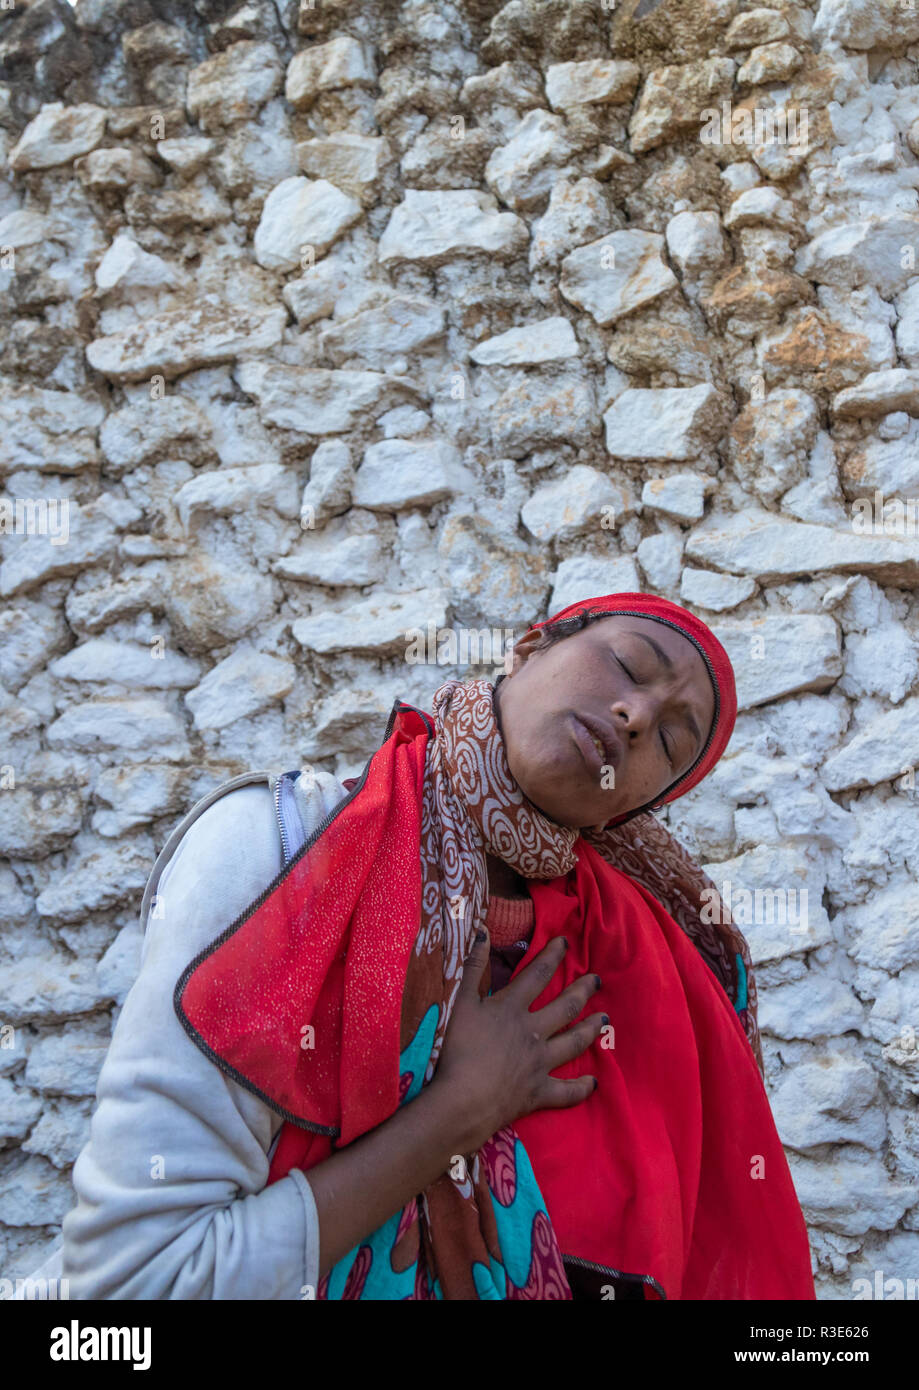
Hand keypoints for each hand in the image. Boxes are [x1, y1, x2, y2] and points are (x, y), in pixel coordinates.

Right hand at [434, 928, 604, 1154]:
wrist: (464, 1098)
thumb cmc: (457, 1048)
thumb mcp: (459, 1002)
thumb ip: (472, 966)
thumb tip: (482, 932)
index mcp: (512, 1008)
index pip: (537, 975)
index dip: (552, 956)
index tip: (566, 943)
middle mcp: (532, 1032)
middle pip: (564, 1007)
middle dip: (582, 991)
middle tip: (596, 980)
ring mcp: (539, 1063)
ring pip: (573, 1043)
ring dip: (590, 1030)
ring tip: (604, 1019)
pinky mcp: (539, 1092)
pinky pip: (566, 1091)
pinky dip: (581, 1088)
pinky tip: (594, 1082)